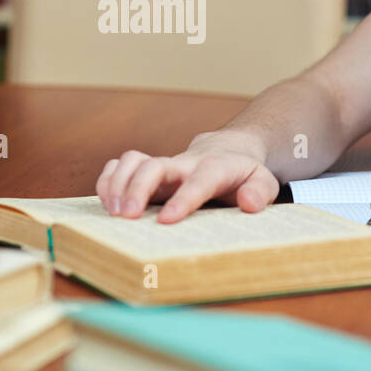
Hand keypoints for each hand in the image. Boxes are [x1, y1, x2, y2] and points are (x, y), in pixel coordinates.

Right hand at [96, 130, 280, 223]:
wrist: (228, 150)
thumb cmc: (244, 173)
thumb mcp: (263, 181)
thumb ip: (259, 192)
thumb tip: (248, 203)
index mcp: (214, 168)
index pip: (198, 180)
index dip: (183, 198)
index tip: (166, 220)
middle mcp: (184, 164)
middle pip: (155, 165)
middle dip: (137, 188)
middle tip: (126, 217)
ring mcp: (163, 165)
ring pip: (133, 160)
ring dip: (117, 184)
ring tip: (113, 213)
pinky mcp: (147, 169)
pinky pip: (121, 164)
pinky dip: (108, 180)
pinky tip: (106, 203)